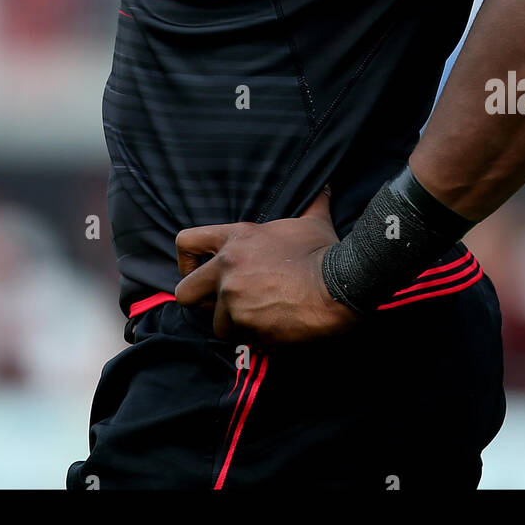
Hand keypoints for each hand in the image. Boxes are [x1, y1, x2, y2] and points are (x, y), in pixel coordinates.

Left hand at [173, 186, 361, 346]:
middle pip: (185, 291)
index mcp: (237, 239)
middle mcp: (228, 268)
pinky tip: (276, 329)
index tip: (199, 270)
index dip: (187, 260)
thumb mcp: (313, 222)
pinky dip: (256, 338)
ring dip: (236, 325)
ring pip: (216, 323)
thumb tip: (327, 185)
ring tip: (262, 318)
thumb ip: (312, 202)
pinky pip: (242, 339)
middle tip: (221, 304)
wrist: (340, 284)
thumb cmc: (325, 251)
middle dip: (200, 302)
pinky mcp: (247, 324)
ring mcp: (234, 298)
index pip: (186, 241)